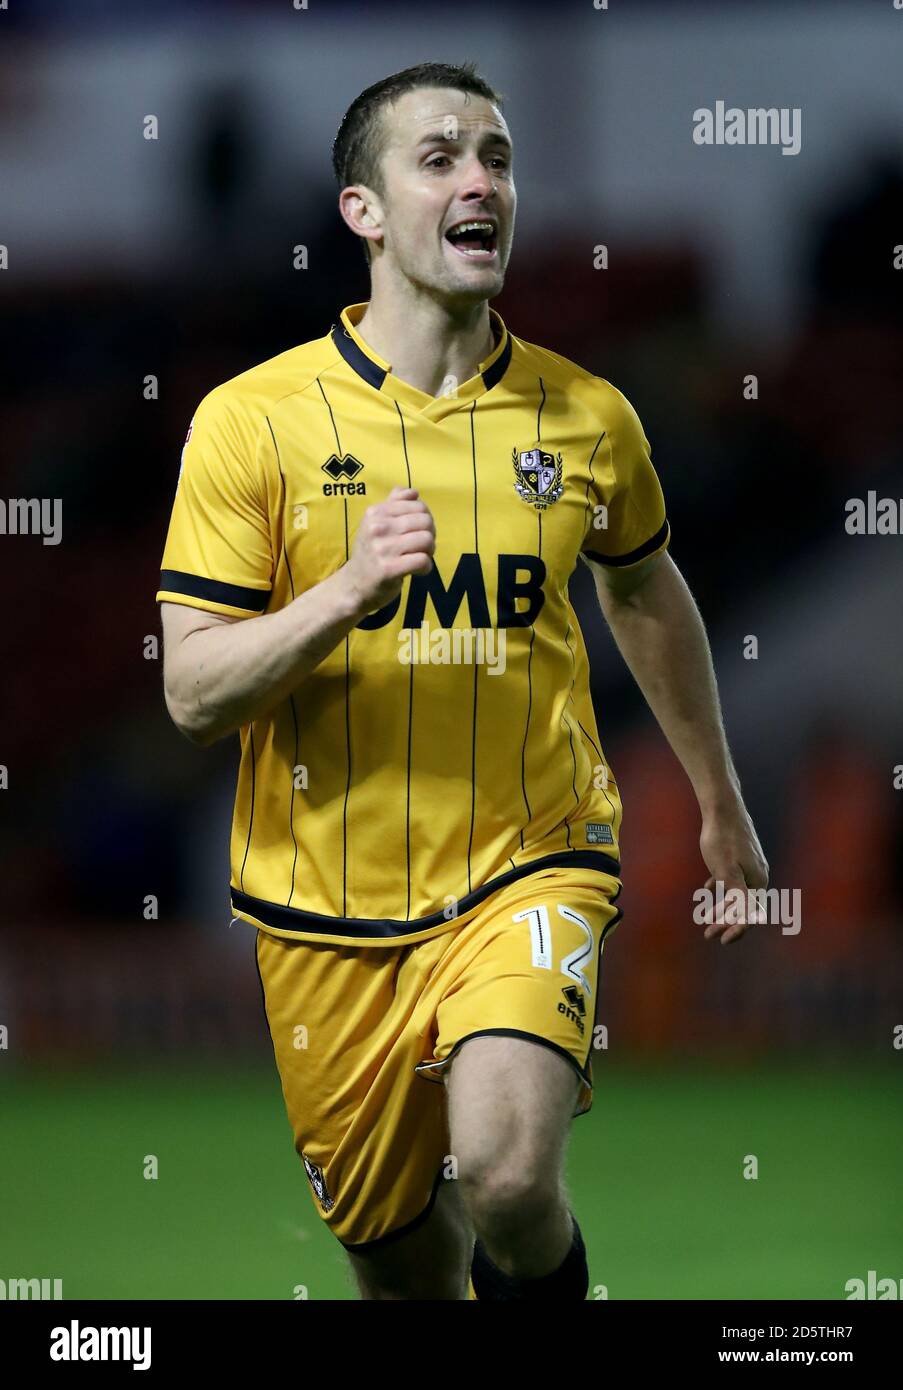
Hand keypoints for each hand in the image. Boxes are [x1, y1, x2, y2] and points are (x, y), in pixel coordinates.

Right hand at [341, 486, 435, 613]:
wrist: (353, 585)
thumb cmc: (370, 553)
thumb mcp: (375, 524)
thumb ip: (393, 505)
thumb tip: (412, 492)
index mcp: (375, 513)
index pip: (417, 504)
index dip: (425, 518)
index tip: (417, 531)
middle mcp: (377, 527)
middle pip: (425, 521)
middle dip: (430, 534)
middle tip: (421, 547)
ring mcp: (382, 549)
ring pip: (426, 539)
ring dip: (429, 551)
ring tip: (419, 557)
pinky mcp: (389, 569)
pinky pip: (422, 560)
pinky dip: (425, 567)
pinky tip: (417, 571)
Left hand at [697, 801, 768, 943]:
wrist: (722, 807)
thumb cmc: (722, 839)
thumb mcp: (725, 871)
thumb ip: (737, 895)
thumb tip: (749, 918)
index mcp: (757, 881)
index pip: (749, 914)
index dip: (736, 930)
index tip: (721, 940)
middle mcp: (758, 875)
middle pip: (743, 906)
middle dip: (725, 922)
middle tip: (707, 934)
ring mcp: (750, 864)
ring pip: (736, 891)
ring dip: (722, 906)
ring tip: (706, 917)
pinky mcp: (741, 854)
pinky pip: (732, 877)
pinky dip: (721, 887)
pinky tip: (707, 888)